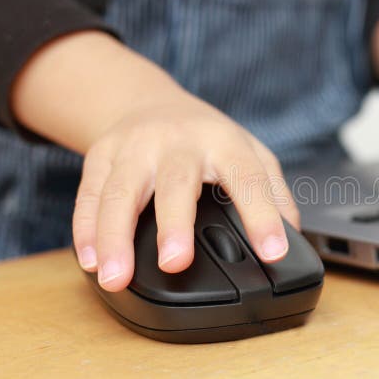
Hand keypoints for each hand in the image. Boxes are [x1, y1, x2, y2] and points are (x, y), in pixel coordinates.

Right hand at [12, 31, 297, 291]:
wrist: (147, 101)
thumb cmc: (205, 137)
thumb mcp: (249, 152)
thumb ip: (274, 193)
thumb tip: (292, 235)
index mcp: (224, 142)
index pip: (248, 178)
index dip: (262, 215)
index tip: (273, 252)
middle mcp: (179, 141)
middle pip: (176, 181)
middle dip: (175, 223)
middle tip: (175, 263)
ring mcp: (135, 146)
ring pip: (121, 191)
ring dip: (115, 236)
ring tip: (115, 278)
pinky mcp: (101, 156)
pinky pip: (89, 194)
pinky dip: (86, 229)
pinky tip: (90, 261)